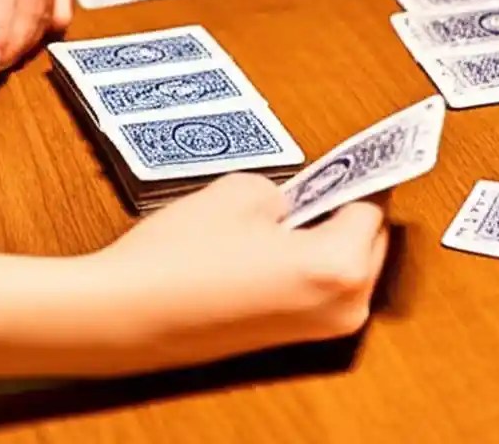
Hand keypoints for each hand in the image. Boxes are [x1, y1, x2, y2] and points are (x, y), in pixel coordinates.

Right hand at [95, 174, 388, 370]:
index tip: (353, 157)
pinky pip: (320, 290)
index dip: (355, 176)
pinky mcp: (293, 341)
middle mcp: (344, 308)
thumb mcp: (244, 190)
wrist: (127, 316)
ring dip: (328, 239)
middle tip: (318, 182)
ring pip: (346, 269)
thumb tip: (297, 204)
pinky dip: (308, 265)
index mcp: (341, 266)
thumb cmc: (180, 256)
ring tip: (292, 212)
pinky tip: (273, 246)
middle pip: (368, 243)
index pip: (371, 206)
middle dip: (345, 211)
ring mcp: (320, 332)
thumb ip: (288, 192)